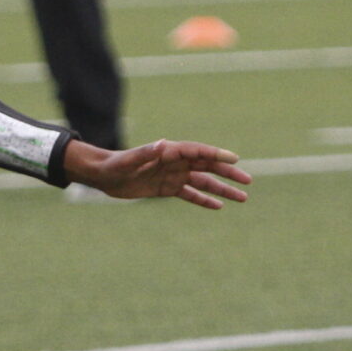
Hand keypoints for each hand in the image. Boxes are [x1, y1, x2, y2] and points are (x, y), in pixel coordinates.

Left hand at [72, 139, 252, 209]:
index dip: (216, 154)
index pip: (197, 151)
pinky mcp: (167, 188)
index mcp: (168, 152)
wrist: (103, 176)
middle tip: (248, 181)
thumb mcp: (128, 161)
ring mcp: (172, 175)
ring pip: (203, 182)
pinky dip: (204, 199)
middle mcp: (174, 162)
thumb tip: (162, 144)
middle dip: (228, 173)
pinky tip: (219, 206)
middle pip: (207, 166)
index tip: (234, 159)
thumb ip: (145, 153)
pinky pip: (190, 194)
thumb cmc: (114, 165)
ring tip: (242, 197)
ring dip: (223, 189)